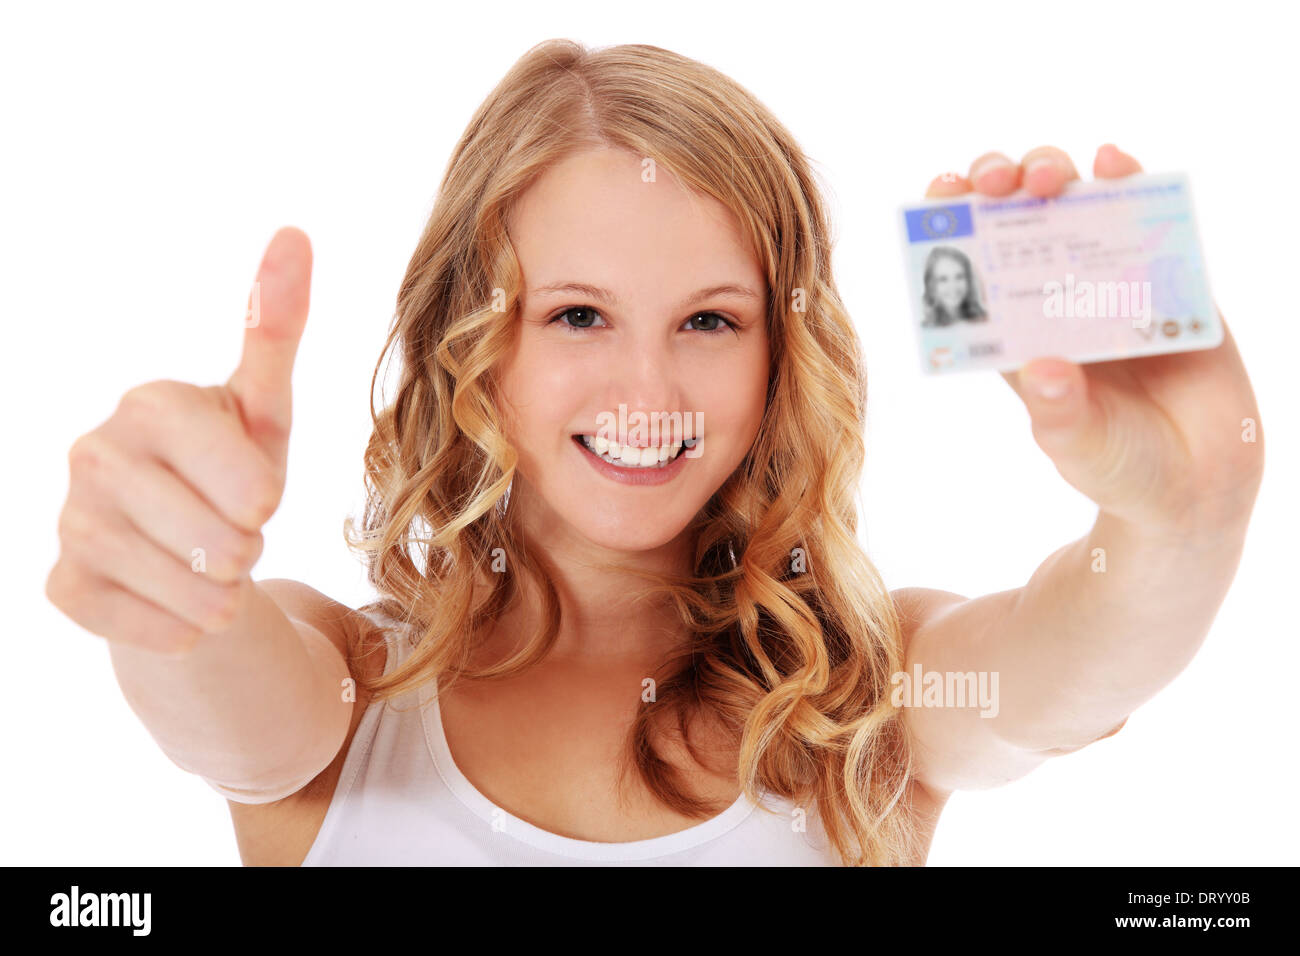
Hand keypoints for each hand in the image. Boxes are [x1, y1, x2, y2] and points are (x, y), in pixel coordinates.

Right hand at [46, 228, 313, 651]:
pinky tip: (176, 600)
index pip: (251, 484)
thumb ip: (276, 327)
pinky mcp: (61, 585)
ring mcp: (70, 521)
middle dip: (248, 549)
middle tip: (230, 532)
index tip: (250, 490)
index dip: (265, 500)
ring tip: (210, 566)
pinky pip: (152, 629)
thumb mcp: (263, 408)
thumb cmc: (230, 472)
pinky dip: (183, 628)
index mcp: (150, 403)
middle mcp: (94, 453)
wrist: (183, 552)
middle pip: (225, 541)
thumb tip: (294, 232)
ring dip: (222, 593)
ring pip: (193, 591)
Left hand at [925, 146, 1263, 534]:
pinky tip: (1112, 163)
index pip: (974, 266)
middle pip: (1017, 219)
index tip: (940, 197)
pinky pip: (1144, 215)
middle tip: (997, 183)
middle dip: (1001, 186)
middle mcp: (1056, 297)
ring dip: (1055, 174)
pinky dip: (1127, 182)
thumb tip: (1044, 369)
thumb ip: (1060, 414)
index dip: (952, 225)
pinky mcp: (1168, 276)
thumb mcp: (1080, 446)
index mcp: (1016, 333)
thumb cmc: (1119, 466)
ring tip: (1049, 176)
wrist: (1200, 479)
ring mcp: (1111, 281)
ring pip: (1074, 204)